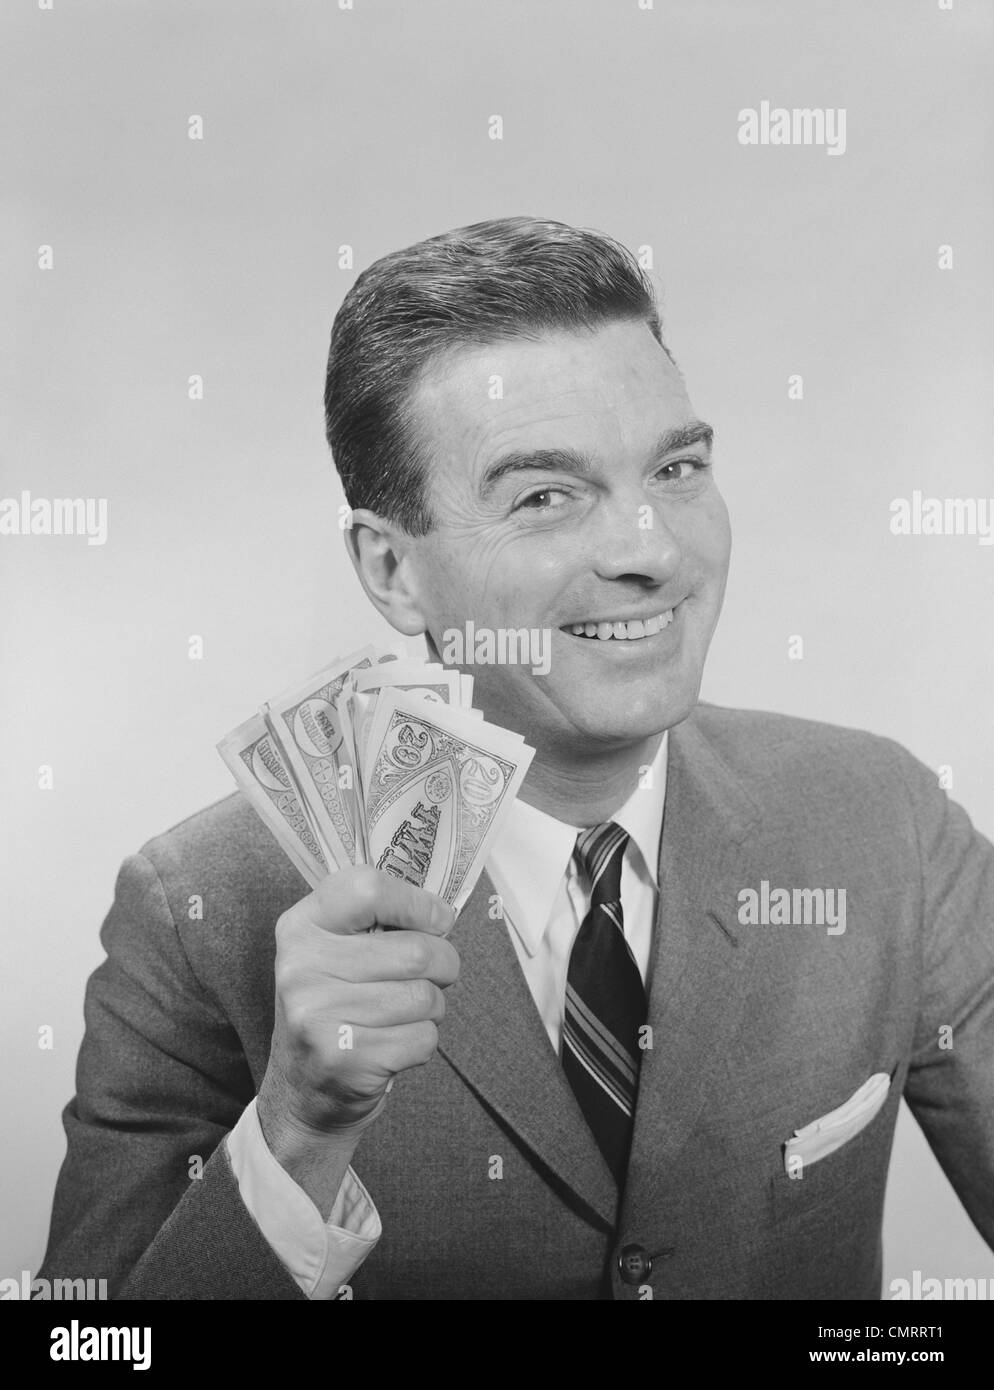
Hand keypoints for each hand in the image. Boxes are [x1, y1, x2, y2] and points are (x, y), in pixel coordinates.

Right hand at [256, 866, 457, 1180]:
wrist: (302, 1092)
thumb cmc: (335, 1008)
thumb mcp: (336, 952)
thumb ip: (378, 922)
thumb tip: (443, 914)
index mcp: (302, 927)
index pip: (368, 888)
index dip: (418, 903)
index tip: (437, 921)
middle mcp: (302, 967)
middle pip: (416, 950)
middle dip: (444, 964)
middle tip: (432, 975)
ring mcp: (318, 1016)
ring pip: (425, 996)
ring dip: (432, 1007)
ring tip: (403, 1014)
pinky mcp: (344, 1059)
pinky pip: (422, 1038)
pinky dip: (423, 1042)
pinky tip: (394, 1044)